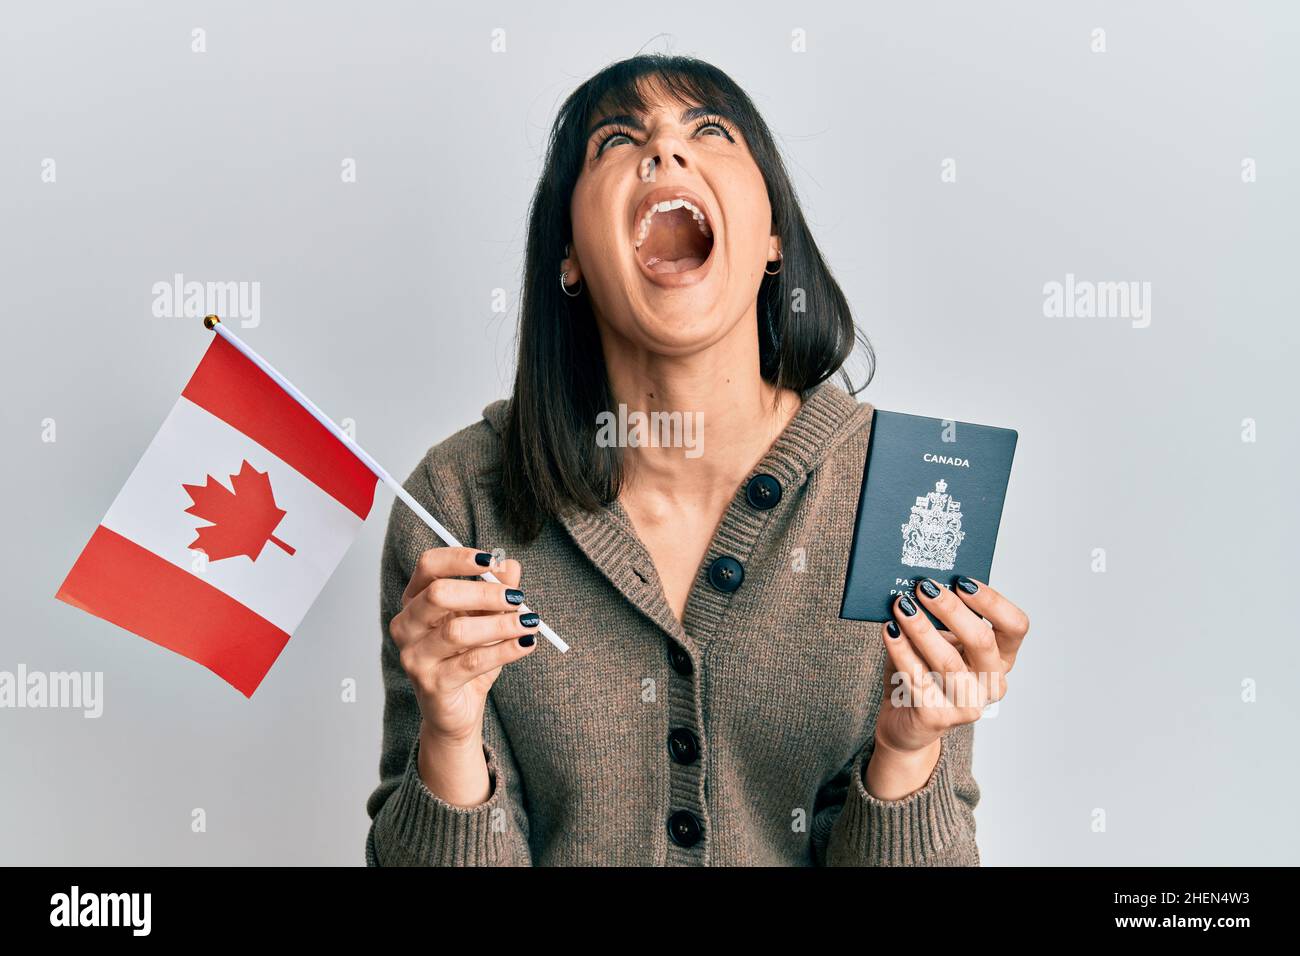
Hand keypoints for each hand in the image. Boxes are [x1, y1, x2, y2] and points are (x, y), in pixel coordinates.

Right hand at [389, 547, 539, 748]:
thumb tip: (511, 566)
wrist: (456, 709)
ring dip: (500, 624)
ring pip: (456, 631)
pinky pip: (471, 662)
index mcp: (414, 600)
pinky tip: (526, 644)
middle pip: (439, 594)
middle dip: (484, 593)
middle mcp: (406, 626)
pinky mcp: (431, 684)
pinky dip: (504, 650)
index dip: (460, 559)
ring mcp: (414, 656)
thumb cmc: (466, 657)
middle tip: (517, 598)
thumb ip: (496, 591)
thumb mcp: (484, 618)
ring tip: (530, 622)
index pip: (429, 566)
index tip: (493, 560)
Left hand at [867, 577, 1029, 796]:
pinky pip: (917, 677)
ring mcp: (968, 704)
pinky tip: (890, 631)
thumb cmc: (926, 673)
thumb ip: (942, 619)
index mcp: (1001, 659)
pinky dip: (901, 650)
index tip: (962, 582)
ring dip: (921, 628)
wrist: (906, 722)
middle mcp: (991, 683)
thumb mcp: (942, 642)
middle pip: (981, 640)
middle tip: (924, 587)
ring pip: (947, 660)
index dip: (992, 602)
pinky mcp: (938, 717)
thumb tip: (925, 584)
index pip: (1015, 626)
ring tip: (901, 606)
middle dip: (951, 609)